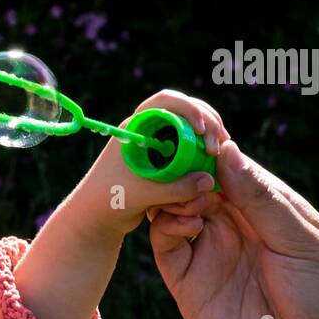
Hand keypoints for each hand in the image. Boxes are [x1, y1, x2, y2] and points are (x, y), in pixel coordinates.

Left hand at [75, 89, 230, 241]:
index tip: (201, 131)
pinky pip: (192, 148)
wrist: (97, 217)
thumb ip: (175, 189)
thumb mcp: (142, 194)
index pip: (165, 101)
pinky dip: (205, 153)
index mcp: (135, 127)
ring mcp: (158, 143)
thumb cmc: (110, 200)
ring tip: (221, 155)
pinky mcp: (167, 159)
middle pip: (185, 110)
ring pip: (192, 128)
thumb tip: (209, 180)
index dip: (188, 108)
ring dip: (210, 137)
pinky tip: (216, 166)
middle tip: (221, 145)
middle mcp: (147, 129)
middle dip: (207, 122)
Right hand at [147, 139, 318, 318]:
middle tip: (176, 156)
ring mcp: (209, 254)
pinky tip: (180, 218)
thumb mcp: (304, 242)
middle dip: (184, 166)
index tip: (198, 130)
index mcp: (270, 211)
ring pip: (174, 208)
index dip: (213, 149)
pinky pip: (166, 244)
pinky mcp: (188, 284)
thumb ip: (262, 200)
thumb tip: (227, 152)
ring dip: (172, 193)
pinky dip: (164, 224)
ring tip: (183, 191)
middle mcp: (235, 228)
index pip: (232, 168)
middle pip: (196, 183)